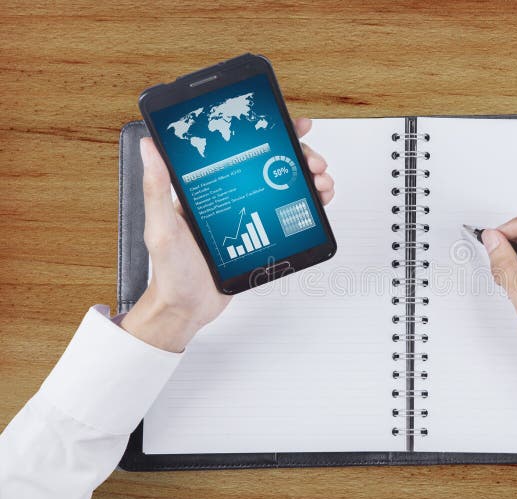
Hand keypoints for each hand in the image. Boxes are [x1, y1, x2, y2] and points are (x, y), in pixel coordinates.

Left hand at [121, 118, 334, 351]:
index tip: (289, 125)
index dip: (269, 133)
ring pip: (286, 186)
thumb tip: (149, 146)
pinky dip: (306, 204)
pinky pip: (288, 213)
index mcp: (207, 188)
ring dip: (309, 179)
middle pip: (272, 164)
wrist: (186, 309)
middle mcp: (230, 196)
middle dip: (299, 157)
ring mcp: (248, 214)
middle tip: (313, 164)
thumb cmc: (170, 272)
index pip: (241, 149)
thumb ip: (156, 188)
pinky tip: (316, 202)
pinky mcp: (260, 234)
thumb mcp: (161, 228)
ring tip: (321, 183)